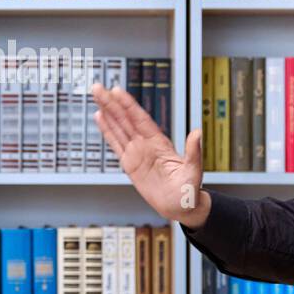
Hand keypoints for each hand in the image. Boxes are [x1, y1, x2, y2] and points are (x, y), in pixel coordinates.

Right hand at [90, 83, 209, 226]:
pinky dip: (107, 131)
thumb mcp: (194, 171)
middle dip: (112, 103)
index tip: (117, 91)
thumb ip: (193, 152)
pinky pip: (116, 144)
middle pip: (125, 119)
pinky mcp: (130, 164)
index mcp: (160, 143)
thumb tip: (197, 133)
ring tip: (96, 96)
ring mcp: (137, 153)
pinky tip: (100, 118)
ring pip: (118, 128)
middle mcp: (146, 144)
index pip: (140, 119)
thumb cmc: (189, 191)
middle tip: (98, 87)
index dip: (128, 105)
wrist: (181, 206)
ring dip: (107, 112)